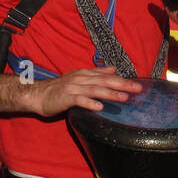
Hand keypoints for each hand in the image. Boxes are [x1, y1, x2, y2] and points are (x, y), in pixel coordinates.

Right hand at [26, 66, 140, 115]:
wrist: (38, 94)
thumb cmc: (60, 89)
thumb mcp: (80, 78)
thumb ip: (97, 73)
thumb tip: (113, 69)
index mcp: (85, 74)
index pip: (107, 76)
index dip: (123, 80)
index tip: (139, 85)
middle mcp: (81, 79)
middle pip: (104, 81)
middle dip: (122, 85)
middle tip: (137, 89)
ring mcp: (73, 88)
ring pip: (94, 90)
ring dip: (110, 93)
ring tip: (123, 97)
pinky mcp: (65, 98)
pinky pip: (79, 100)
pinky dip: (89, 103)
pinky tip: (99, 107)